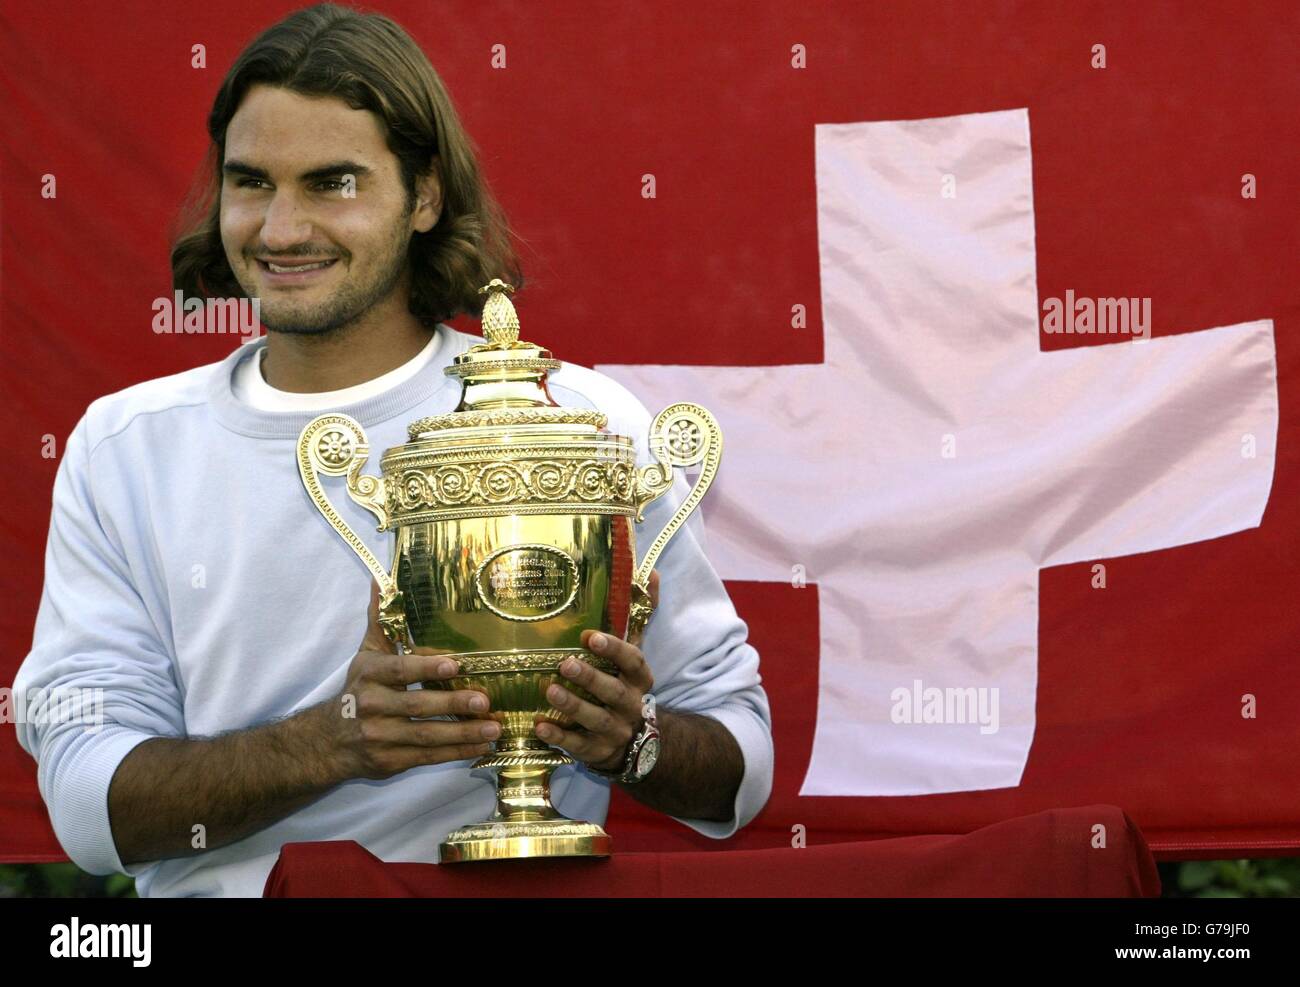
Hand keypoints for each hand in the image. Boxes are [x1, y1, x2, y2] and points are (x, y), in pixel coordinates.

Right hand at [323, 581, 500, 780]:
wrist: (328, 740)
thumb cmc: (358, 689)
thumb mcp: (367, 654)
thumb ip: (380, 620)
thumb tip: (383, 580)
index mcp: (370, 675)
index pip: (400, 670)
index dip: (426, 668)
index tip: (455, 666)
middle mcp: (372, 706)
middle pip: (416, 706)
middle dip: (452, 705)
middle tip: (484, 700)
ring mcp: (380, 737)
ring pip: (426, 736)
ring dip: (462, 734)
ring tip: (493, 728)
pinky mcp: (390, 761)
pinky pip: (427, 757)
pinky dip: (455, 753)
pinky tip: (481, 746)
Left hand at [534, 570, 660, 772]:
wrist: (640, 743)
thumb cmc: (626, 687)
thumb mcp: (634, 656)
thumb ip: (639, 616)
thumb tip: (649, 573)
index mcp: (639, 678)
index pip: (633, 661)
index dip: (615, 650)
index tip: (591, 637)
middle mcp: (630, 704)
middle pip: (613, 691)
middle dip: (591, 678)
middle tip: (565, 663)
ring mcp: (615, 731)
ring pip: (596, 719)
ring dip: (573, 706)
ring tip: (550, 690)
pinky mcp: (597, 752)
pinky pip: (578, 746)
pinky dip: (559, 737)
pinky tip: (539, 726)